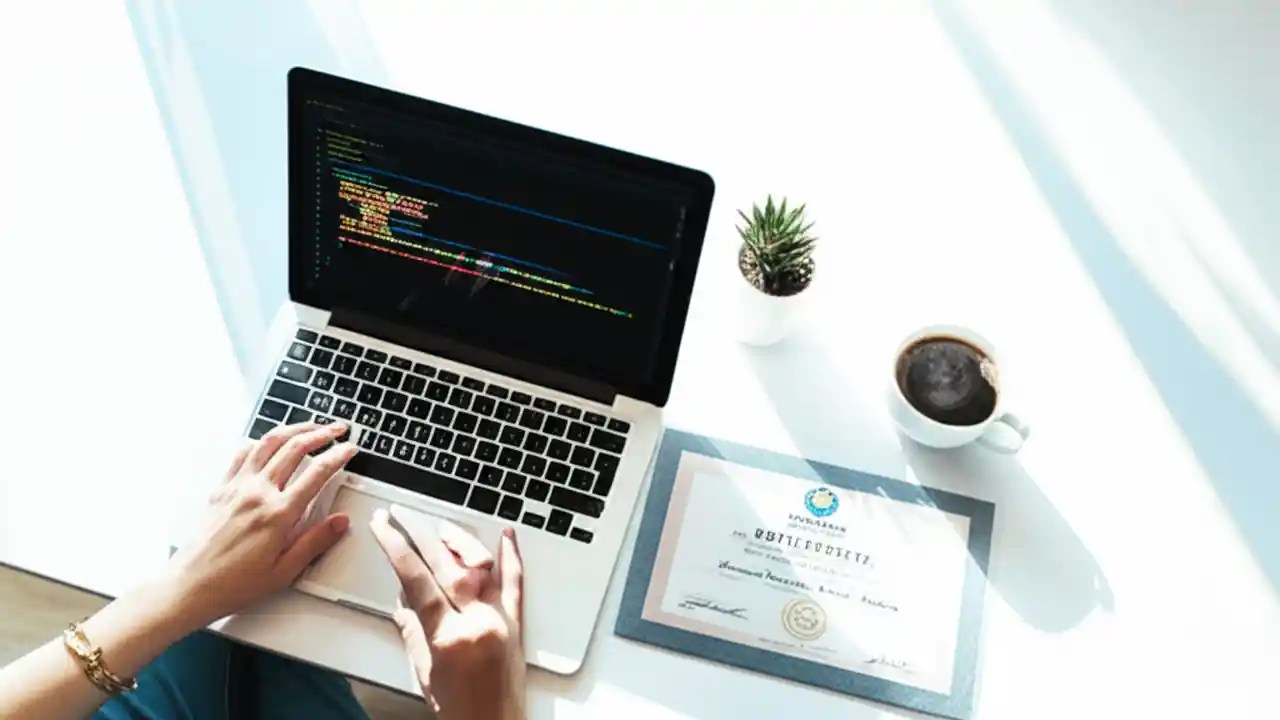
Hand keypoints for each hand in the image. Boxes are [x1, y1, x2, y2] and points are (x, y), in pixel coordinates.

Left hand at [165, 422, 356, 628]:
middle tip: (338, 430)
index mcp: (277, 515)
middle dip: (322, 433)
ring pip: (269, 442)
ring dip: (294, 428)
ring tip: (310, 426)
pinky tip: (269, 442)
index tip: (350, 449)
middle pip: (295, 448)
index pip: (317, 473)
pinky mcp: (221, 489)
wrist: (190, 586)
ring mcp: (237, 487)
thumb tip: (339, 523)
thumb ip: (315, 542)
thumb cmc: (233, 584)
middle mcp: (257, 494)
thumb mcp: (284, 571)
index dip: (339, 456)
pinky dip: (261, 441)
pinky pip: (242, 453)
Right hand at [371, 509, 525, 719]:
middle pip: (445, 565)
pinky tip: (506, 534)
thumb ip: (412, 630)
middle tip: (402, 514)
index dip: (397, 548)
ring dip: (459, 541)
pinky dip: (512, 556)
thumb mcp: (423, 672)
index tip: (385, 526)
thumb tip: (403, 597)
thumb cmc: (459, 710)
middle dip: (419, 533)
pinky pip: (516, 582)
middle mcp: (478, 623)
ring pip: (481, 566)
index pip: (417, 580)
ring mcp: (501, 619)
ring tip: (439, 527)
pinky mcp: (518, 622)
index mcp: (449, 637)